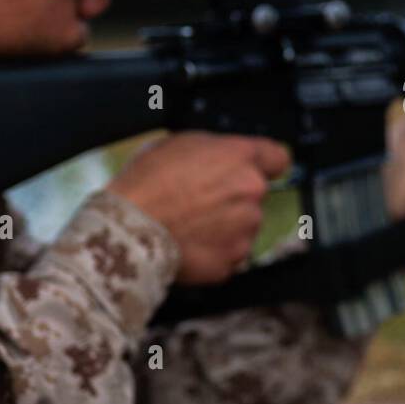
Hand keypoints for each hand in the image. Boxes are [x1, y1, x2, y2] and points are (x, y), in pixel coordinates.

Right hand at [106, 132, 290, 284]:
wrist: (127, 231)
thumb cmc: (145, 184)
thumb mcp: (178, 144)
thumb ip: (214, 151)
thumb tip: (221, 158)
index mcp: (240, 157)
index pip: (277, 157)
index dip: (265, 164)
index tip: (259, 170)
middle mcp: (251, 191)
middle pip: (254, 194)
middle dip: (233, 197)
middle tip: (198, 202)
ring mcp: (245, 228)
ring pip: (243, 225)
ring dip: (225, 226)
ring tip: (188, 224)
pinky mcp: (233, 259)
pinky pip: (229, 253)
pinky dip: (213, 251)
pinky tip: (188, 243)